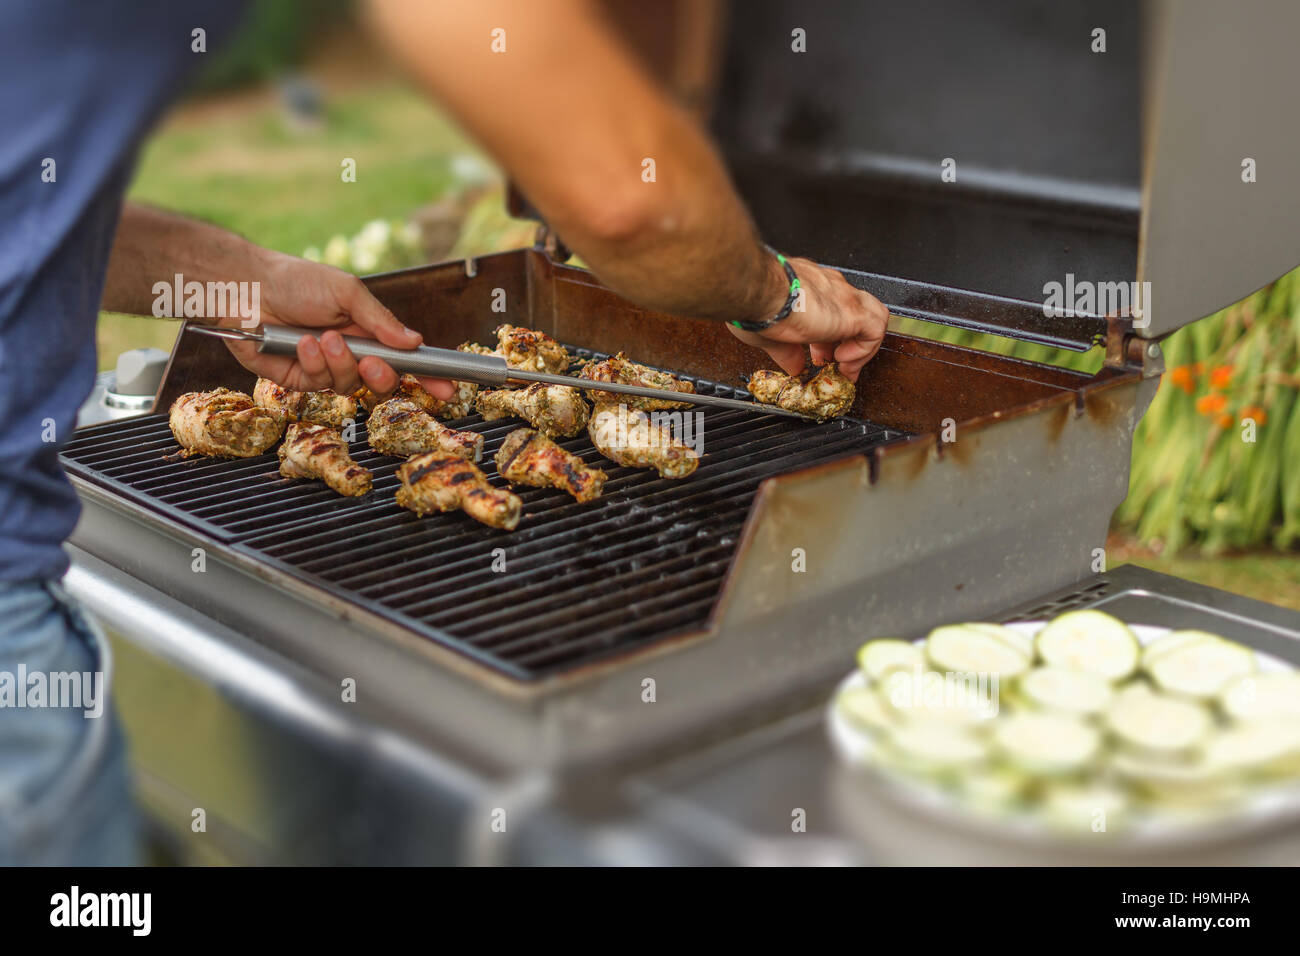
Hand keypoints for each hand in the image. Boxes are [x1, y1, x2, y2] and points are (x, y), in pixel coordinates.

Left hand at [220, 250, 454, 400]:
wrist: (247, 287)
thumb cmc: (297, 280)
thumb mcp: (347, 292)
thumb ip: (381, 320)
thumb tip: (414, 341)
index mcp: (369, 333)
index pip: (404, 360)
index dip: (428, 375)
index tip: (448, 388)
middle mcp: (350, 355)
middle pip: (382, 382)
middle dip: (380, 376)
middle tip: (371, 360)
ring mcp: (324, 370)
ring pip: (348, 385)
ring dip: (338, 362)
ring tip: (322, 337)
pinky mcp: (298, 380)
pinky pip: (318, 385)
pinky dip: (313, 363)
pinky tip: (301, 342)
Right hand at [727, 257, 888, 381]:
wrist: (759, 292)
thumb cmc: (756, 305)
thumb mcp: (771, 335)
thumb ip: (787, 353)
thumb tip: (793, 367)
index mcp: (810, 287)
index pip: (831, 310)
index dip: (829, 337)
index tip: (822, 356)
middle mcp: (830, 287)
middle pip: (853, 313)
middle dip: (847, 343)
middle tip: (837, 366)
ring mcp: (844, 296)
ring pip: (873, 316)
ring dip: (862, 346)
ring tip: (844, 365)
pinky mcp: (854, 312)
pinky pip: (875, 330)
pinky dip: (865, 349)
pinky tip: (844, 360)